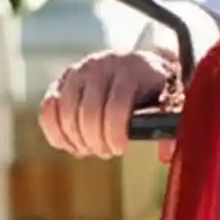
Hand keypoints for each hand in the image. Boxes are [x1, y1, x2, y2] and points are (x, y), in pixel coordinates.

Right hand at [39, 49, 179, 159]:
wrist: (140, 64)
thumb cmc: (157, 92)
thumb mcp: (169, 104)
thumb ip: (170, 128)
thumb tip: (166, 155)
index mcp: (132, 70)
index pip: (116, 106)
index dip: (115, 134)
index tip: (121, 149)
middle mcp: (102, 65)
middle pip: (89, 112)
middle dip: (96, 141)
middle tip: (107, 152)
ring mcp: (78, 70)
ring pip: (66, 112)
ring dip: (77, 139)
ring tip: (91, 149)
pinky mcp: (62, 81)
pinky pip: (49, 108)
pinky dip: (55, 132)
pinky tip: (70, 145)